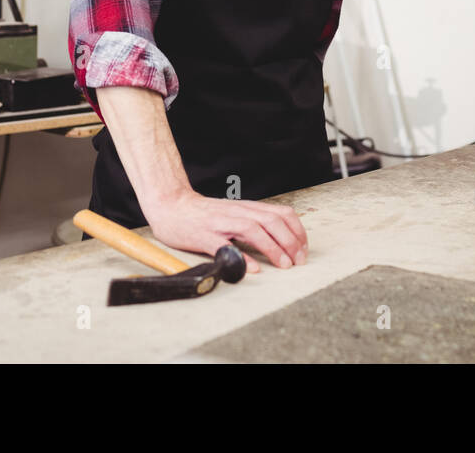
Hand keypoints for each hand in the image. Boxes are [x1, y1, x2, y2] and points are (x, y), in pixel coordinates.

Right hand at [142, 190, 308, 273]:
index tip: (303, 249)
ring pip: (253, 230)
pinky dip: (241, 256)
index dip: (297, 231)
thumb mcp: (234, 213)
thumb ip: (254, 223)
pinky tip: (252, 267)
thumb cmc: (203, 214)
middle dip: (290, 241)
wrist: (171, 206)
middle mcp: (237, 213)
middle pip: (272, 221)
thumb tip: (279, 240)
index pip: (281, 213)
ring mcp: (220, 224)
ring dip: (273, 248)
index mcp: (246, 208)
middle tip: (298, 260)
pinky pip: (224, 246)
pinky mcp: (204, 236)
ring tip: (283, 264)